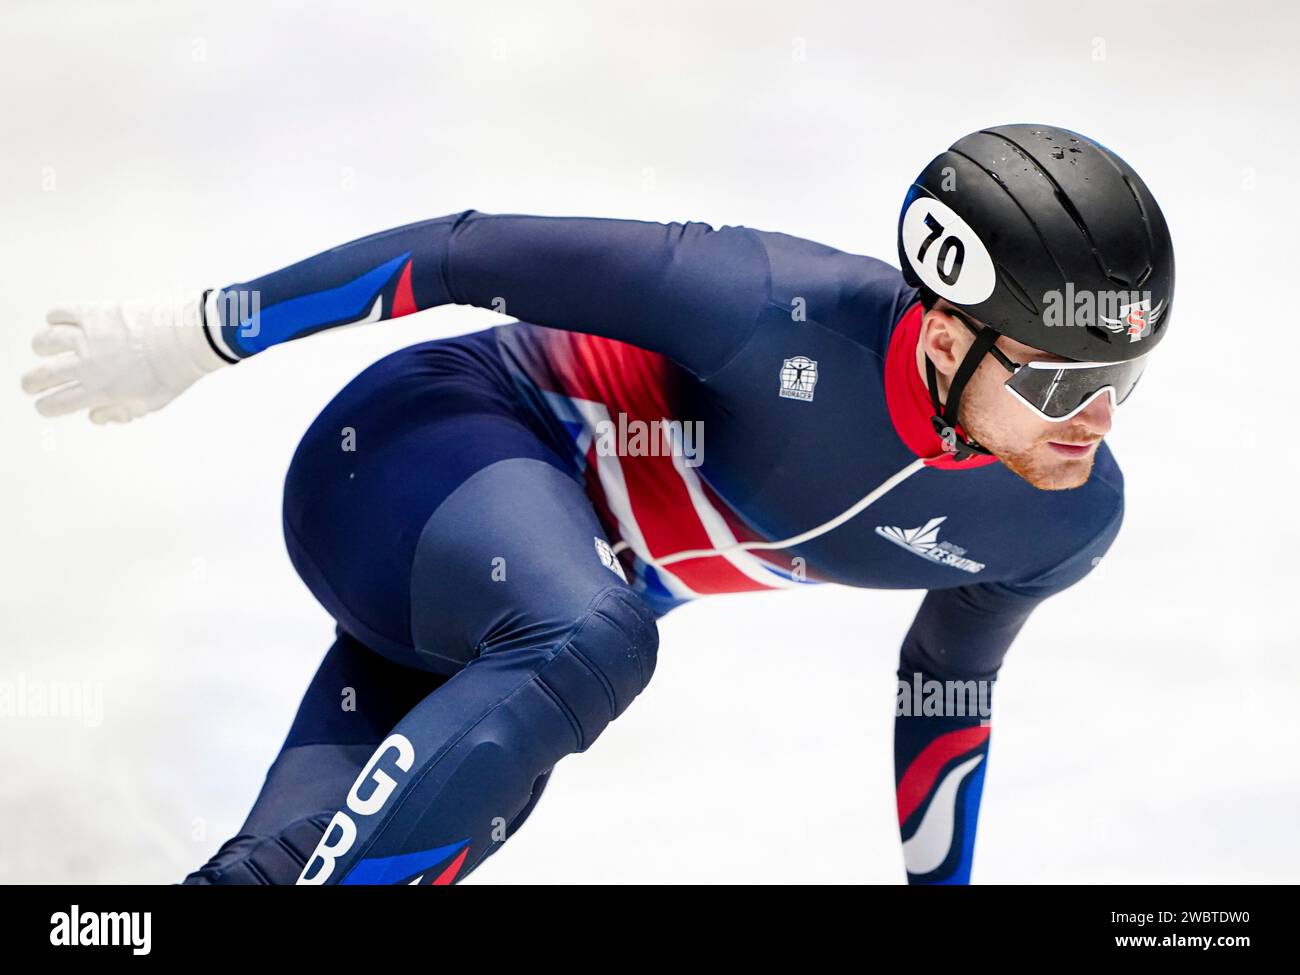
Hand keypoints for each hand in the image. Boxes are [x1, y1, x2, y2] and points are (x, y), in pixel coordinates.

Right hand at [21, 293, 229, 423]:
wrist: (186, 339)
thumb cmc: (173, 373)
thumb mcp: (150, 404)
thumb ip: (120, 413)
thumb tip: (95, 417)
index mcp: (100, 391)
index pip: (56, 404)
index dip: (46, 407)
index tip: (44, 405)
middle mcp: (87, 365)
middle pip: (41, 376)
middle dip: (32, 383)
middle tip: (32, 384)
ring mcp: (87, 337)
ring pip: (44, 343)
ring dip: (41, 349)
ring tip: (45, 350)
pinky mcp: (93, 313)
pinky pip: (59, 314)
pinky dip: (54, 319)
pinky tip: (59, 323)